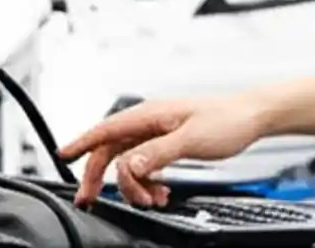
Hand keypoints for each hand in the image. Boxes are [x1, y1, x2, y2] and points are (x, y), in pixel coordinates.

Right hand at [58, 94, 270, 207]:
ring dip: (133, 184)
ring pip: (129, 160)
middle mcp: (150, 121)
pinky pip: (146, 164)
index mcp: (151, 114)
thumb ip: (157, 153)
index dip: (82, 143)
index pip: (106, 129)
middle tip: (90, 199)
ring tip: (151, 199)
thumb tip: (129, 165)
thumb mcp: (190, 140)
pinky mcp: (168, 142)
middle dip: (100, 176)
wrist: (252, 117)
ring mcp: (158, 132)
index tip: (63, 156)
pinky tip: (161, 192)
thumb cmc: (227, 120)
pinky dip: (148, 181)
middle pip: (112, 149)